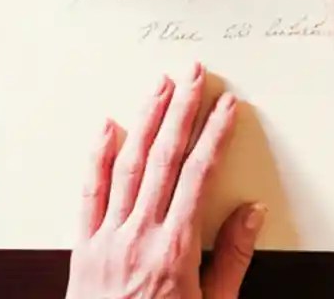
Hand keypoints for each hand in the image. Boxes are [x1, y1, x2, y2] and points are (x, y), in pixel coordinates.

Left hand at [66, 63, 265, 298]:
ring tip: (160, 85)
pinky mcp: (82, 247)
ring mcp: (107, 238)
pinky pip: (89, 193)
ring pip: (127, 166)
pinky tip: (107, 126)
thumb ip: (231, 259)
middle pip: (163, 159)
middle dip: (182, 111)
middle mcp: (139, 236)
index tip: (228, 106)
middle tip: (195, 74)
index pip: (199, 176)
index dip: (215, 136)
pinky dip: (98, 157)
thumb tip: (251, 212)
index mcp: (175, 250)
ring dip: (145, 120)